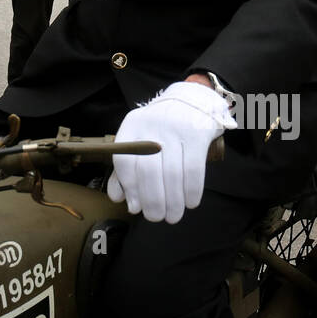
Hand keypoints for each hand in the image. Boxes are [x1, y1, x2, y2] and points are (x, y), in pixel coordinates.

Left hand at [107, 79, 235, 222]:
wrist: (193, 100)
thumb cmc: (162, 128)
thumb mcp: (140, 139)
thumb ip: (127, 167)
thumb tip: (118, 197)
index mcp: (133, 126)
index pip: (125, 161)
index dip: (129, 188)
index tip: (135, 207)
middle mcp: (152, 125)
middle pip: (148, 170)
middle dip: (152, 201)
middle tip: (156, 217)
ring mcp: (176, 128)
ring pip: (172, 173)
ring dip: (173, 202)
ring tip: (173, 216)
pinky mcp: (197, 133)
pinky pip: (194, 169)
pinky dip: (192, 191)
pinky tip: (190, 203)